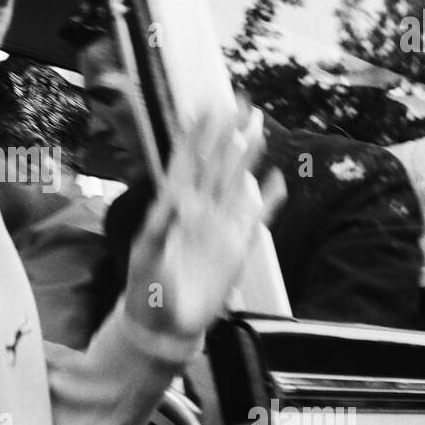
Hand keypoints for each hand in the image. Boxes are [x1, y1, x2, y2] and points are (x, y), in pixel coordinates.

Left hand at [123, 103, 284, 337]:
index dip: (196, 135)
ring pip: (236, 182)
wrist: (163, 323)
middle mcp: (198, 211)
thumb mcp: (148, 257)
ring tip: (259, 126)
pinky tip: (278, 180)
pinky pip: (255, 218)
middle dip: (225, 132)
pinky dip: (268, 200)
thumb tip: (175, 199)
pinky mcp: (236, 248)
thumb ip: (162, 228)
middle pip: (215, 163)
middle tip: (238, 101)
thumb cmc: (146, 289)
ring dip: (247, 155)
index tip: (204, 107)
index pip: (187, 163)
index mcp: (173, 208)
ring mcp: (219, 227)